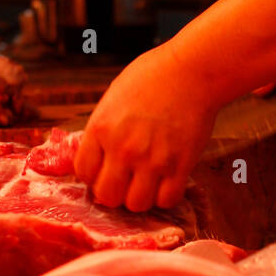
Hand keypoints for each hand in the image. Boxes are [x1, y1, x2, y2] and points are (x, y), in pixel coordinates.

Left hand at [75, 43, 217, 211]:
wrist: (192, 70)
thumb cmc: (152, 76)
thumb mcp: (114, 98)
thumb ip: (104, 129)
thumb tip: (99, 157)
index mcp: (101, 128)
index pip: (83, 172)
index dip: (92, 175)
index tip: (103, 170)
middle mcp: (123, 148)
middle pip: (107, 196)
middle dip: (114, 192)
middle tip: (124, 181)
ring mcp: (152, 160)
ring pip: (136, 205)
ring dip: (140, 197)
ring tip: (146, 182)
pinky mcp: (180, 166)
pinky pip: (167, 200)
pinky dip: (165, 196)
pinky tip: (166, 180)